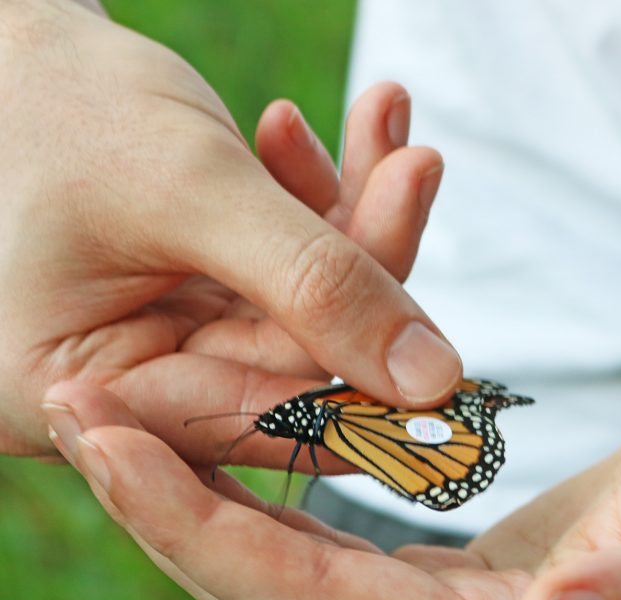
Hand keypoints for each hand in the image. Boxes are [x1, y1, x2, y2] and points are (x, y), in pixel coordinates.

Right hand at [1, 2, 457, 464]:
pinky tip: (346, 124)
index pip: (251, 417)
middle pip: (293, 354)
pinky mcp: (200, 289)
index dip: (363, 393)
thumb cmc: (60, 103)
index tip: (452, 360)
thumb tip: (433, 382)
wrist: (12, 38)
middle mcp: (120, 382)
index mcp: (74, 394)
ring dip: (356, 208)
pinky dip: (322, 194)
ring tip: (387, 118)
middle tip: (417, 170)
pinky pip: (289, 260)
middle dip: (365, 256)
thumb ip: (316, 287)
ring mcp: (164, 333)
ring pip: (305, 302)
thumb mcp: (192, 193)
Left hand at [44, 372, 620, 599]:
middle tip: (79, 414)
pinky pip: (337, 523)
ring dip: (204, 486)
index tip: (117, 451)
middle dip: (169, 512)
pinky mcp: (457, 564)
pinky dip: (273, 470)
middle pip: (278, 593)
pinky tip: (233, 424)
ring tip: (122, 408)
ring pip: (293, 558)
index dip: (213, 539)